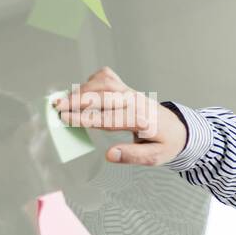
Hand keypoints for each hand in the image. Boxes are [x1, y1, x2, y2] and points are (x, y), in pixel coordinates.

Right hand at [53, 66, 187, 166]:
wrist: (179, 128)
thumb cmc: (165, 144)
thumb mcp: (155, 157)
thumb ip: (133, 156)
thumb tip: (110, 155)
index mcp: (142, 120)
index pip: (109, 118)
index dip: (86, 118)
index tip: (65, 119)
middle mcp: (135, 102)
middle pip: (104, 96)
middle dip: (78, 100)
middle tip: (56, 107)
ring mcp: (131, 92)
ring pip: (104, 82)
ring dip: (82, 89)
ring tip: (63, 101)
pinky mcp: (127, 88)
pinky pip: (107, 77)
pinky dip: (92, 81)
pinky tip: (82, 92)